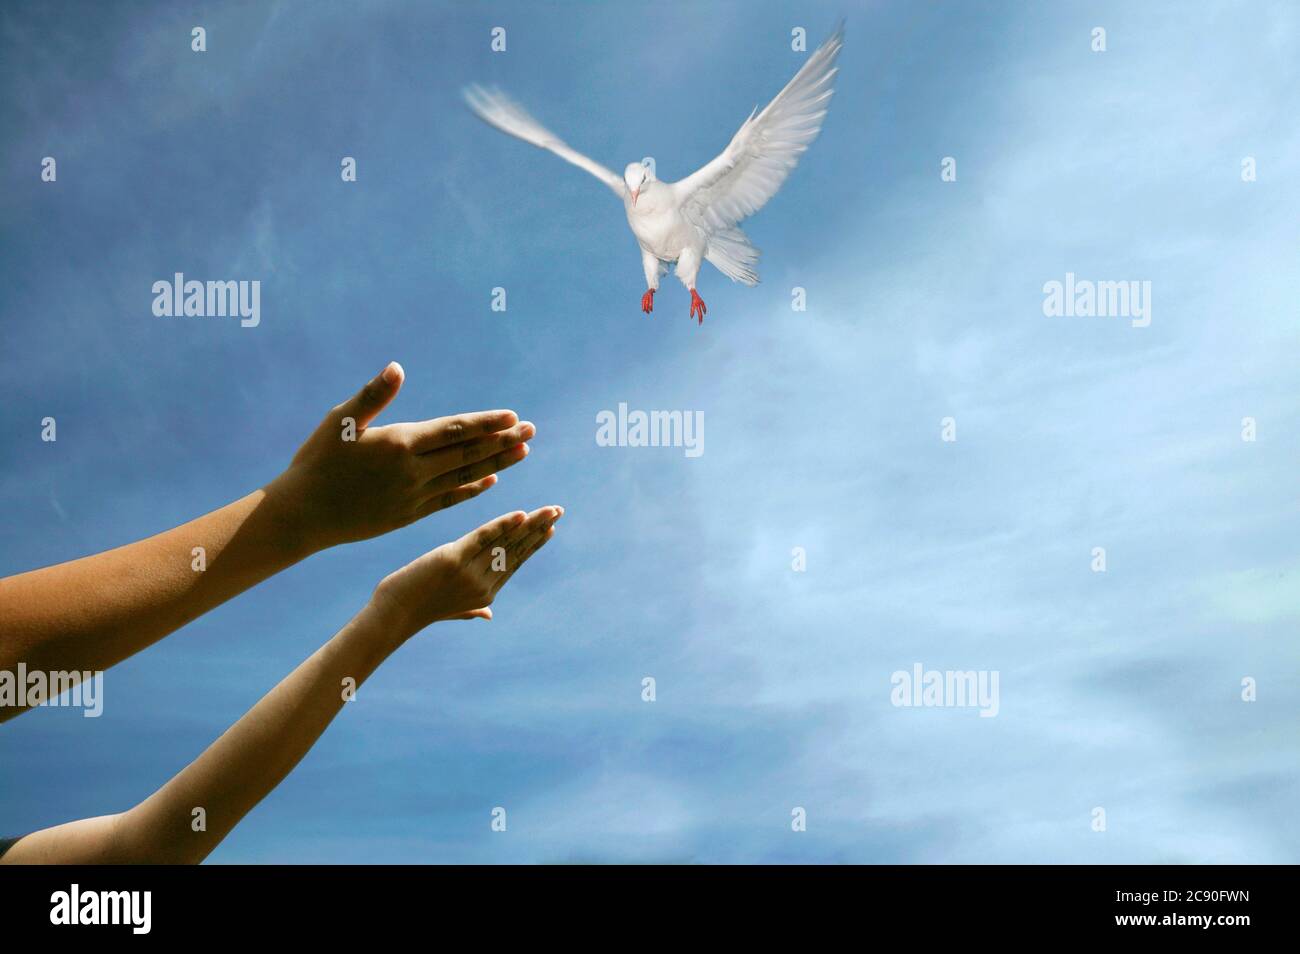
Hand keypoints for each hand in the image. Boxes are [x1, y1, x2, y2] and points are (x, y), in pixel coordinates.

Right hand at [265, 362, 533, 552]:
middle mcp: (413, 471)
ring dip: (497, 463)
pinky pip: (449, 499)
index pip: (454, 430)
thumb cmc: (317, 461)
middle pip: (468, 453)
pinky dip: (473, 489)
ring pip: (465, 477)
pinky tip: (492, 481)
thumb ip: (373, 395)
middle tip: (531, 430)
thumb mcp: (341, 421)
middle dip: (502, 440)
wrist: (304, 514)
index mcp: (400, 443)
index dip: (485, 423)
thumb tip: (397, 367)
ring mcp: (414, 496)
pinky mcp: (410, 514)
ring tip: (523, 452)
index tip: (512, 416)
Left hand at [371, 506, 562, 636]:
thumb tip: (489, 615)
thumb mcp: (451, 609)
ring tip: (549, 510)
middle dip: (539, 529)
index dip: (534, 544)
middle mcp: (483, 584)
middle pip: (517, 550)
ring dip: (531, 523)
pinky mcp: (453, 560)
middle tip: (558, 511)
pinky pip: (484, 538)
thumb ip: (473, 610)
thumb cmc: (418, 608)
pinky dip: (503, 525)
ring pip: (506, 542)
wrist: (394, 614)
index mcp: (485, 594)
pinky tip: (520, 514)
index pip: (515, 563)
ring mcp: (469, 572)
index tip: (549, 528)